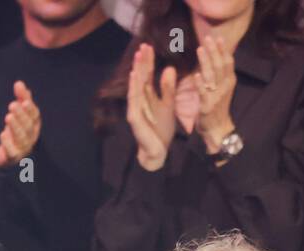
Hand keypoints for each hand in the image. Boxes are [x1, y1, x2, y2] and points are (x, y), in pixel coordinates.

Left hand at [0, 80, 40, 167]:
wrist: (9, 155)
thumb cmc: (17, 130)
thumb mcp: (19, 114)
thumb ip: (21, 99)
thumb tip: (19, 83)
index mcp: (34, 125)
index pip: (35, 116)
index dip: (30, 109)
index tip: (24, 101)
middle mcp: (31, 136)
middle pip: (28, 126)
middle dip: (21, 116)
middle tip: (12, 105)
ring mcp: (23, 148)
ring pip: (22, 138)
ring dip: (15, 127)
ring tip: (8, 117)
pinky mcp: (14, 157)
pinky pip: (13, 152)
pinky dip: (8, 143)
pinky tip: (3, 134)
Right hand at [126, 43, 176, 171]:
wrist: (159, 151)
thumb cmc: (162, 129)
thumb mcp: (168, 105)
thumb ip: (168, 89)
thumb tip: (169, 68)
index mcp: (147, 96)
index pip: (146, 75)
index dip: (148, 61)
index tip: (149, 46)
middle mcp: (139, 100)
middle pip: (140, 77)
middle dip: (141, 62)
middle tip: (143, 46)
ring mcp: (135, 108)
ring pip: (136, 86)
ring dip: (137, 71)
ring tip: (139, 57)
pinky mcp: (134, 118)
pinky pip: (134, 100)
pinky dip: (134, 87)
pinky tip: (135, 76)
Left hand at [194, 35, 237, 153]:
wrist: (218, 129)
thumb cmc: (218, 107)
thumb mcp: (223, 88)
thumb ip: (220, 73)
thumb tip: (216, 55)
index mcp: (229, 82)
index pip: (228, 63)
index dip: (223, 50)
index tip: (219, 38)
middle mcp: (224, 87)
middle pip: (220, 66)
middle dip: (214, 52)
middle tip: (208, 38)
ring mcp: (216, 97)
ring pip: (211, 77)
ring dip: (206, 62)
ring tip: (200, 49)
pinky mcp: (207, 106)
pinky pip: (203, 93)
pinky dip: (200, 84)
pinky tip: (196, 75)